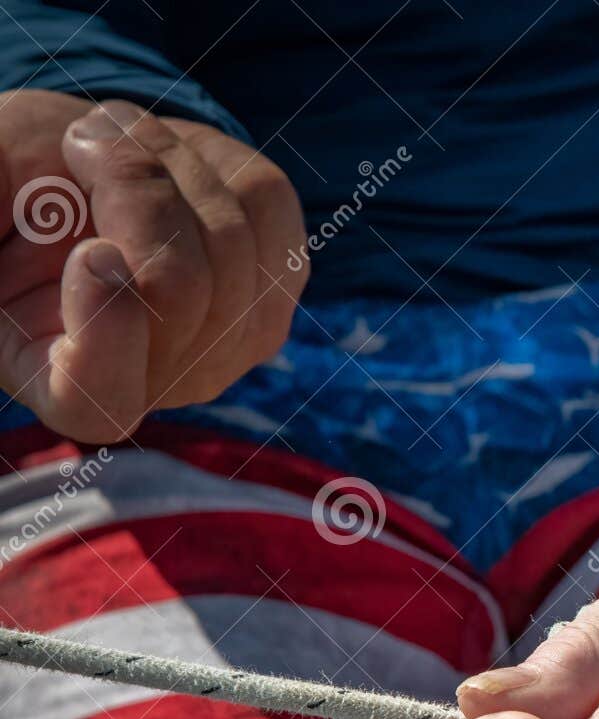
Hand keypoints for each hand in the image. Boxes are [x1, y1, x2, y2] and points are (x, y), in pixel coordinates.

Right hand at [0, 91, 305, 442]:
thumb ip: (4, 213)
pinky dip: (217, 163)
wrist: (74, 168)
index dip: (106, 338)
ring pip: (233, 245)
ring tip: (113, 141)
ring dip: (169, 162)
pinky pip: (268, 210)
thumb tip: (96, 262)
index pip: (96, 399)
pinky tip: (171, 158)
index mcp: (51, 376)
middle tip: (80, 141)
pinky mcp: (272, 289)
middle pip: (181, 292)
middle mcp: (151, 382)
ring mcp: (224, 347)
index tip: (91, 256)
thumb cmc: (6, 185)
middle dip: (130, 187)